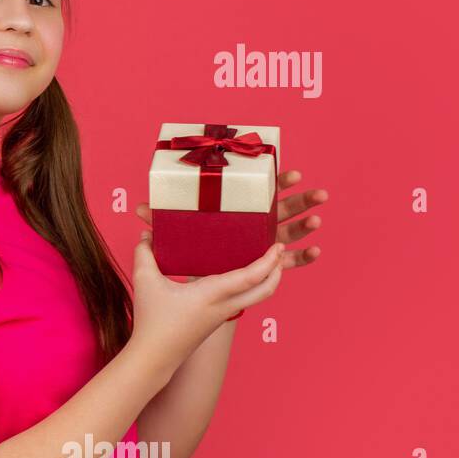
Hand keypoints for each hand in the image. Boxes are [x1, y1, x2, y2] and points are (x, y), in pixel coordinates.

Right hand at [129, 229, 284, 370]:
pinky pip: (243, 301)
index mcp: (212, 294)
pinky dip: (251, 286)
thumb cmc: (151, 321)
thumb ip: (144, 254)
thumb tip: (146, 234)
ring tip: (265, 261)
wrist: (154, 358)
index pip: (251, 277)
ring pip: (256, 298)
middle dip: (278, 271)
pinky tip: (238, 276)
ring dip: (267, 279)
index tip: (278, 245)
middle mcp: (224, 306)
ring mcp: (222, 315)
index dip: (269, 261)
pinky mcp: (216, 320)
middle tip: (280, 251)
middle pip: (266, 291)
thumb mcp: (144, 281)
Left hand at [135, 168, 327, 277]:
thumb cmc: (189, 252)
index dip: (277, 182)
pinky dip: (304, 257)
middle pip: (283, 209)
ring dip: (307, 225)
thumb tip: (139, 209)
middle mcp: (256, 225)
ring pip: (291, 233)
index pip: (261, 192)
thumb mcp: (176, 235)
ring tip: (318, 219)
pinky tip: (317, 251)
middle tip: (320, 194)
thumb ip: (163, 221)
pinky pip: (290, 262)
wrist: (195, 284)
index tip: (294, 173)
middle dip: (302, 200)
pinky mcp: (268, 267)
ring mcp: (265, 245)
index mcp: (239, 211)